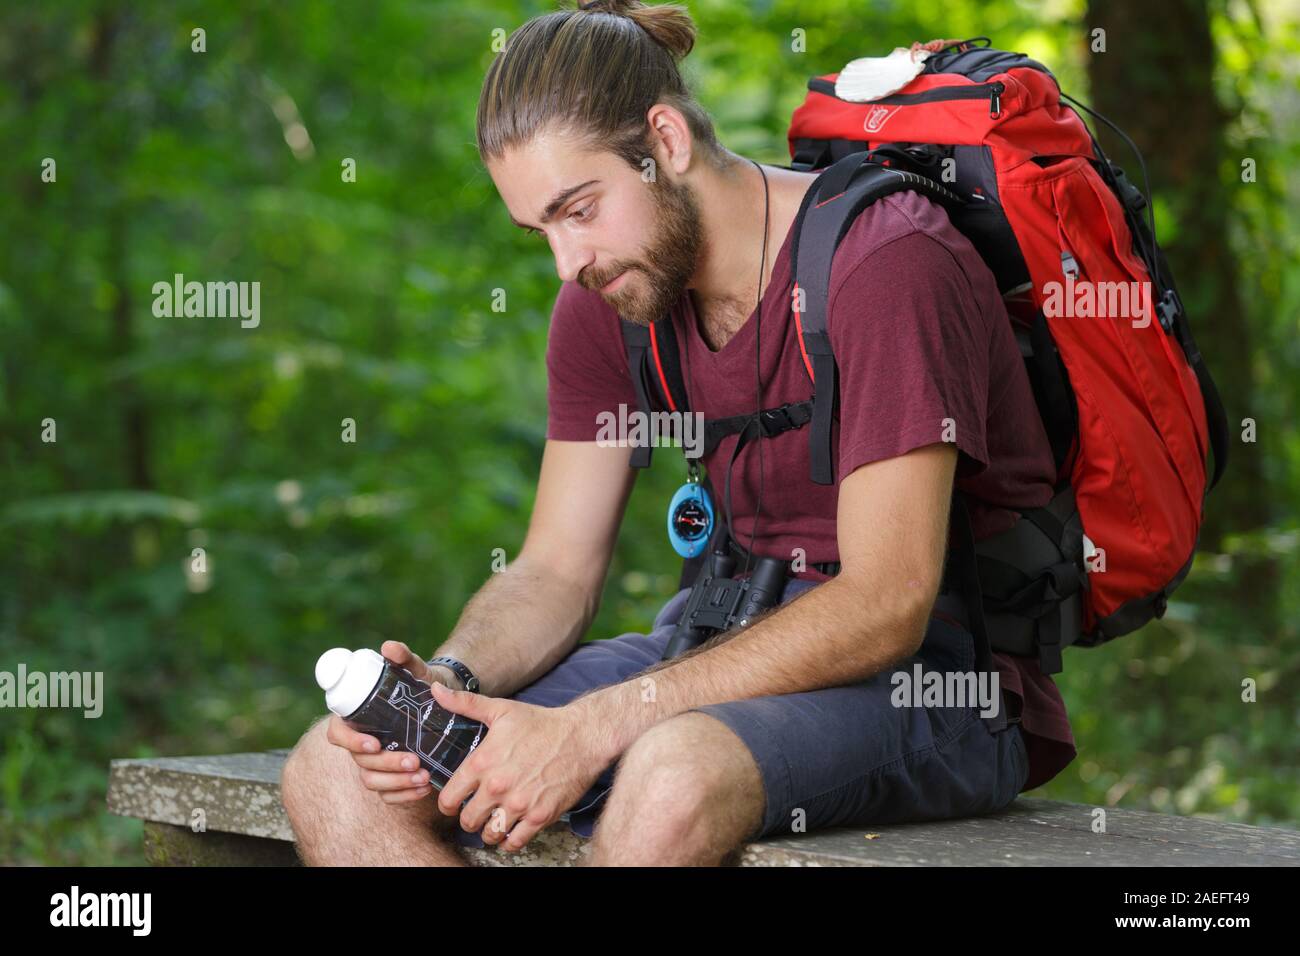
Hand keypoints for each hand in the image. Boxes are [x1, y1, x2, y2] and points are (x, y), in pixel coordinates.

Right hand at [323, 640, 457, 807]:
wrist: (446, 700)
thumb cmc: (422, 684)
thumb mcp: (415, 669)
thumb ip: (403, 657)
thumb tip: (388, 647)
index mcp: (358, 717)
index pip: (337, 733)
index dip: (350, 742)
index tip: (374, 743)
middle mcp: (362, 742)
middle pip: (361, 762)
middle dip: (387, 764)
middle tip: (414, 760)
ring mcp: (375, 762)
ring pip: (373, 782)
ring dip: (397, 783)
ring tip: (423, 777)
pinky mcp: (391, 778)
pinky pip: (389, 796)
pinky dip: (405, 796)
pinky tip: (424, 789)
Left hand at [431, 682, 610, 852]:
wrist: (581, 736)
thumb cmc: (541, 723)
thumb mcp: (501, 709)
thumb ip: (465, 703)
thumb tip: (436, 691)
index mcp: (482, 762)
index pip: (448, 799)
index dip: (447, 803)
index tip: (454, 802)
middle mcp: (497, 787)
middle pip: (467, 821)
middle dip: (468, 819)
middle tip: (475, 812)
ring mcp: (519, 804)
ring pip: (490, 835)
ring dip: (489, 831)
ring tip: (493, 821)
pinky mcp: (540, 816)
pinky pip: (515, 843)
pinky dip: (509, 842)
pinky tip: (511, 831)